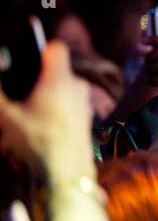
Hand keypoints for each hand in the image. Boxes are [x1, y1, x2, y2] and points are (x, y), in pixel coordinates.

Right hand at [0, 42, 93, 180]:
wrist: (67, 171)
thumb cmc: (37, 141)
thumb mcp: (6, 117)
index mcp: (59, 79)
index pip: (55, 48)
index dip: (39, 50)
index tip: (27, 60)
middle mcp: (77, 86)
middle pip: (56, 71)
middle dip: (38, 80)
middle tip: (21, 96)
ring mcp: (85, 101)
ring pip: (64, 88)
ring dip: (48, 96)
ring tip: (29, 114)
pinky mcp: (87, 116)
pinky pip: (70, 103)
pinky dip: (58, 108)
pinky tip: (44, 125)